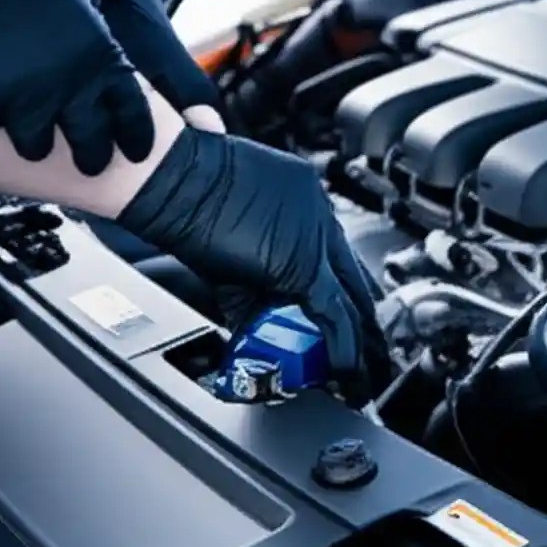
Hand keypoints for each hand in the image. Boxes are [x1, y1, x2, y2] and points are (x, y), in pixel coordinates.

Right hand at [0, 0, 152, 174]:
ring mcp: (18, 100)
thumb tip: (97, 53)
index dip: (135, 136)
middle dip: (92, 157)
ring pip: (36, 145)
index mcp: (98, 54)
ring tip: (25, 120)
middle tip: (89, 161)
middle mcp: (66, 85)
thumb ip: (91, 30)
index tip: (133, 150)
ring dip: (33, 136)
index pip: (131, 113)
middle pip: (90, 145)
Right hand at [118, 127, 387, 399]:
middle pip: (353, 277)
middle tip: (375, 349)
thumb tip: (248, 320)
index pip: (337, 254)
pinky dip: (343, 347)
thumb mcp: (230, 235)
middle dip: (366, 317)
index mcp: (305, 197)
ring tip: (367, 370)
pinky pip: (334, 314)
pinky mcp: (303, 266)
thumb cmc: (184, 192)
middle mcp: (318, 214)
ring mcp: (315, 236)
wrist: (172, 177)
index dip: (348, 289)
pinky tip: (347, 368)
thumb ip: (249, 278)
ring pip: (351, 299)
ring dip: (361, 339)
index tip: (355, 313)